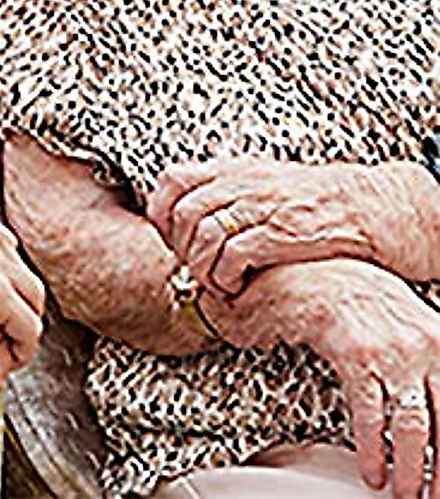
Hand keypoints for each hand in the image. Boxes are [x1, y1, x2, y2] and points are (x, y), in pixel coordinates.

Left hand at [147, 157, 415, 294]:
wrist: (359, 205)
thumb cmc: (305, 198)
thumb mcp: (256, 179)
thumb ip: (221, 189)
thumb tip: (182, 210)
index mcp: (229, 169)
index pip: (172, 180)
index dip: (160, 211)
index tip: (166, 238)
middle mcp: (239, 184)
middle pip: (184, 213)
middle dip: (179, 247)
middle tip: (189, 268)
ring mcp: (259, 207)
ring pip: (205, 235)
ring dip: (200, 266)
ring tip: (211, 283)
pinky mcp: (280, 233)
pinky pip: (235, 254)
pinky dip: (225, 276)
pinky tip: (233, 287)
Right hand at [272, 260, 438, 498]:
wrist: (319, 271)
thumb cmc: (363, 300)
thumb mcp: (414, 326)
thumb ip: (434, 366)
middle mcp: (426, 350)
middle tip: (434, 496)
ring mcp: (392, 354)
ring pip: (414, 429)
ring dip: (411, 471)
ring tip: (404, 494)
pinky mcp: (357, 358)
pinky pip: (370, 415)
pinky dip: (374, 450)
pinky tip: (373, 469)